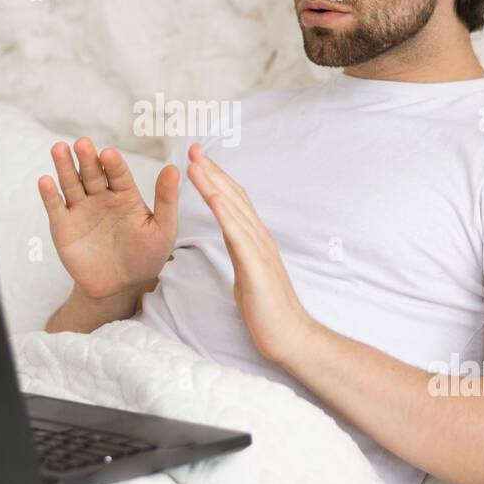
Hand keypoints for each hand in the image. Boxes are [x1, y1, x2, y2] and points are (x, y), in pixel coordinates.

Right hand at [38, 138, 178, 301]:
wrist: (120, 287)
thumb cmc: (146, 257)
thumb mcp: (162, 230)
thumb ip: (166, 200)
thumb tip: (174, 168)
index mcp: (125, 194)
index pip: (118, 174)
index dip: (113, 164)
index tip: (109, 154)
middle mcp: (101, 196)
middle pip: (92, 173)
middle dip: (87, 158)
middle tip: (82, 144)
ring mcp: (81, 209)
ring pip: (71, 183)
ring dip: (64, 166)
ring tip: (59, 149)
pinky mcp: (63, 225)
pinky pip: (55, 207)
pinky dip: (49, 194)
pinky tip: (45, 181)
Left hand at [184, 142, 315, 362]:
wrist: (290, 335)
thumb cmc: (267, 309)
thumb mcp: (248, 273)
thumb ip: (241, 253)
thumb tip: (232, 242)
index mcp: (254, 239)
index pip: (234, 201)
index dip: (216, 178)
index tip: (198, 159)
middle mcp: (259, 237)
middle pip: (233, 196)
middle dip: (212, 171)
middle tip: (194, 148)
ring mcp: (259, 250)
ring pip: (234, 209)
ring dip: (214, 184)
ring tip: (196, 164)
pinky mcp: (256, 266)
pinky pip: (238, 235)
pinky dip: (226, 213)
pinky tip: (213, 197)